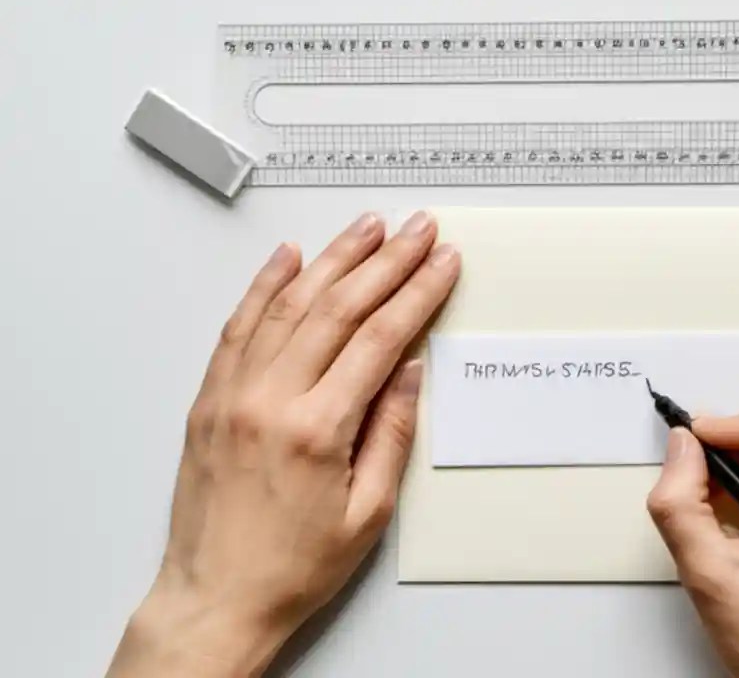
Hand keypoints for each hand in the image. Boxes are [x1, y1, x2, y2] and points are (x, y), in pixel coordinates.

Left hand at [108, 212, 458, 676]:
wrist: (215, 598)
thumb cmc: (293, 567)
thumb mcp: (368, 512)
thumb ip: (392, 433)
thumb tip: (411, 370)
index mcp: (316, 429)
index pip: (379, 339)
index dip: (417, 293)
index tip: (442, 264)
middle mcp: (270, 400)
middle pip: (338, 309)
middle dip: (386, 262)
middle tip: (417, 230)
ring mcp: (233, 394)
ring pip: (288, 306)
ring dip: (332, 260)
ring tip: (367, 229)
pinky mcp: (209, 400)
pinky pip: (239, 327)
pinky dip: (264, 287)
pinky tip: (288, 258)